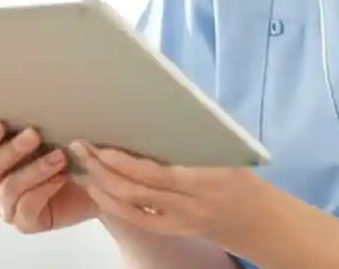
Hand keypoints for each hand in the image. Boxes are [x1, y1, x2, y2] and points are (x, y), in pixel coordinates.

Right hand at [0, 121, 100, 232]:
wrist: (98, 181)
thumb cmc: (70, 151)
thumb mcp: (53, 131)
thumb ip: (35, 122)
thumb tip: (34, 101)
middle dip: (10, 150)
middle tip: (34, 134)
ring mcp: (8, 205)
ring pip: (8, 188)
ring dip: (34, 169)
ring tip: (59, 156)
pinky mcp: (26, 222)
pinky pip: (26, 208)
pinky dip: (44, 189)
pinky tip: (61, 177)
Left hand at [70, 141, 276, 252]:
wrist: (257, 220)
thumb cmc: (243, 179)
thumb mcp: (228, 152)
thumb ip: (199, 137)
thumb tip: (168, 107)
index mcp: (204, 179)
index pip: (155, 172)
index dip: (123, 161)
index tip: (102, 144)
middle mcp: (188, 203)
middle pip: (135, 188)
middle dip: (103, 168)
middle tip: (82, 147)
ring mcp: (178, 220)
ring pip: (130, 205)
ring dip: (102, 185)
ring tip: (83, 164)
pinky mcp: (173, 230)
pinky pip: (137, 219)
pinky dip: (113, 205)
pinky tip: (98, 190)